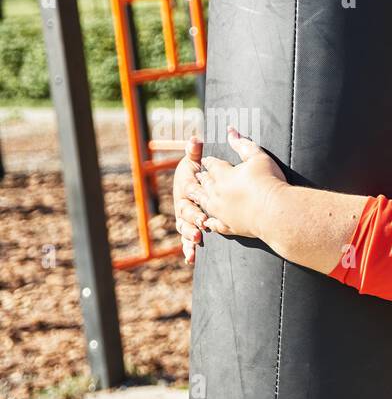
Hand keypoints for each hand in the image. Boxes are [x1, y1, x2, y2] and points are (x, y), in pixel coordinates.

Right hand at [172, 135, 206, 264]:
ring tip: (198, 243)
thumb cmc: (195, 170)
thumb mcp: (194, 160)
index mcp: (184, 189)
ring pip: (184, 229)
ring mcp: (184, 218)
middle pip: (185, 215)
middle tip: (202, 229)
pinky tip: (191, 260)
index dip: (194, 206)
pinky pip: (186, 240)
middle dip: (193, 223)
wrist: (192, 181)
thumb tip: (196, 138)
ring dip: (189, 238)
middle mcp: (181, 204)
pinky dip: (187, 250)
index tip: (203, 215)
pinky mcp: (189, 227)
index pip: (187, 197)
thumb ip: (194, 152)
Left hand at [186, 126, 287, 241]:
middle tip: (197, 176)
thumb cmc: (268, 182)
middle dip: (201, 178)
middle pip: (205, 183)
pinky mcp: (228, 226)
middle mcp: (217, 192)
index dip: (209, 161)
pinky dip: (209, 222)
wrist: (275, 212)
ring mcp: (221, 211)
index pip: (212, 165)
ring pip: (204, 203)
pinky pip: (214, 224)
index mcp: (223, 174)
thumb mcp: (258, 157)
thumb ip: (243, 144)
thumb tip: (231, 130)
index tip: (206, 160)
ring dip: (199, 198)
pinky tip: (208, 222)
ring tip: (193, 195)